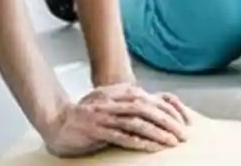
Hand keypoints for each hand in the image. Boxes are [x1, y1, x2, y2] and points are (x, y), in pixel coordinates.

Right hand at [43, 83, 189, 157]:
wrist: (56, 120)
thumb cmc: (86, 113)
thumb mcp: (110, 101)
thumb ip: (129, 102)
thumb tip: (154, 107)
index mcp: (120, 93)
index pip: (151, 100)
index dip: (170, 110)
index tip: (183, 122)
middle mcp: (114, 101)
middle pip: (148, 110)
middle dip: (168, 122)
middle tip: (183, 134)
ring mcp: (104, 115)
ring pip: (137, 122)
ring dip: (157, 133)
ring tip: (172, 142)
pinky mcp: (96, 130)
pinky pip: (121, 136)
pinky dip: (139, 142)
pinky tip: (151, 147)